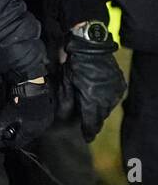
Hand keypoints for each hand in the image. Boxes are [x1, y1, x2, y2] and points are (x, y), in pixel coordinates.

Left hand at [0, 78, 53, 150]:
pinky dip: (32, 124)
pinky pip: (39, 125)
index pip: (17, 144)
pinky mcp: (49, 117)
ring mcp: (46, 124)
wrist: (31, 88)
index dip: (8, 142)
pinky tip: (27, 117)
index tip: (3, 137)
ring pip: (33, 133)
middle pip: (25, 139)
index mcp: (30, 132)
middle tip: (10, 128)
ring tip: (18, 121)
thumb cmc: (18, 102)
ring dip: (25, 130)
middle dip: (17, 135)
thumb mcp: (4, 116)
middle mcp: (40, 130)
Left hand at [56, 28, 125, 142]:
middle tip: (84, 119)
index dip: (88, 132)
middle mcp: (107, 98)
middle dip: (92, 118)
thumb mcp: (65, 84)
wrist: (91, 46)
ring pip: (107, 108)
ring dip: (99, 109)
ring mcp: (115, 91)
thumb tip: (64, 118)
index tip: (87, 138)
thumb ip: (66, 103)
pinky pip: (113, 98)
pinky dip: (106, 99)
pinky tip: (98, 94)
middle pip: (100, 116)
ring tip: (90, 102)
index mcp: (92, 99)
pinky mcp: (120, 84)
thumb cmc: (75, 64)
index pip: (92, 122)